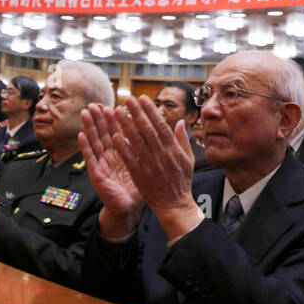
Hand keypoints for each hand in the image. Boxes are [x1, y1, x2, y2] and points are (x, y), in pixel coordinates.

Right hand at [79, 104, 145, 238]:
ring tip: (86, 112)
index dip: (116, 118)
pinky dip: (85, 147)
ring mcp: (103, 165)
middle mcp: (111, 157)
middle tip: (96, 103)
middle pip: (104, 134)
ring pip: (95, 142)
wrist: (130, 209)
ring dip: (89, 127)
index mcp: (123, 153)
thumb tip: (157, 132)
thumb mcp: (146, 165)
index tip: (115, 104)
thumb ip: (151, 148)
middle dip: (100, 118)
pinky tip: (80, 135)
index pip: (119, 131)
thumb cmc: (139, 188)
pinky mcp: (97, 175)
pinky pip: (90, 159)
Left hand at [110, 96, 196, 239]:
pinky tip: (115, 136)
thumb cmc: (181, 181)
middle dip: (137, 113)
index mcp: (173, 149)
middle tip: (128, 99)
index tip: (142, 98)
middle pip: (147, 130)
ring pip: (137, 141)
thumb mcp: (188, 159)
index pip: (160, 125)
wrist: (174, 204)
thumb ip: (183, 140)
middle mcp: (161, 155)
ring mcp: (150, 165)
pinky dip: (123, 148)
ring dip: (126, 125)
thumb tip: (181, 122)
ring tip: (117, 112)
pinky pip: (130, 159)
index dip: (151, 111)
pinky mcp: (140, 175)